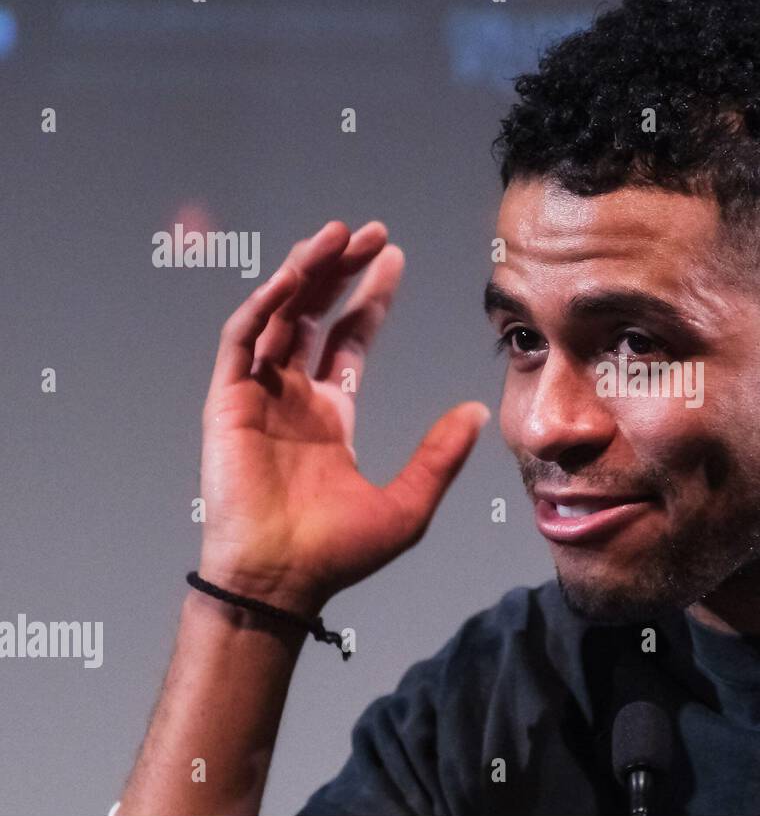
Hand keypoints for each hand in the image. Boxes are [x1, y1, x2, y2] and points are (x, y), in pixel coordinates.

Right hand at [198, 220, 489, 616]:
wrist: (282, 582)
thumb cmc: (337, 553)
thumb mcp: (408, 501)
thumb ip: (440, 454)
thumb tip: (477, 409)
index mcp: (331, 415)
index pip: (349, 340)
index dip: (369, 298)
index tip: (392, 257)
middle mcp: (292, 398)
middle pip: (313, 314)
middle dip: (340, 271)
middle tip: (370, 232)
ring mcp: (257, 397)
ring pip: (278, 315)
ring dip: (304, 273)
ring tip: (338, 235)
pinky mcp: (226, 403)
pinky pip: (242, 340)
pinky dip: (264, 304)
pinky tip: (293, 276)